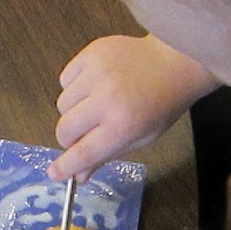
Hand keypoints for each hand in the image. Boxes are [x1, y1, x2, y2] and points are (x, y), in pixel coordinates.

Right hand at [49, 35, 217, 181]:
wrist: (175, 62)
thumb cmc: (161, 104)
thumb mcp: (140, 138)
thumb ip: (106, 156)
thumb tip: (78, 176)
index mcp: (123, 125)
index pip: (82, 153)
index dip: (65, 166)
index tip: (56, 173)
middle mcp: (107, 99)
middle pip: (65, 129)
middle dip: (69, 138)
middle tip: (84, 134)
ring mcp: (97, 73)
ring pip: (62, 104)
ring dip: (73, 111)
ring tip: (95, 103)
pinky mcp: (91, 53)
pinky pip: (65, 79)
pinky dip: (74, 86)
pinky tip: (94, 84)